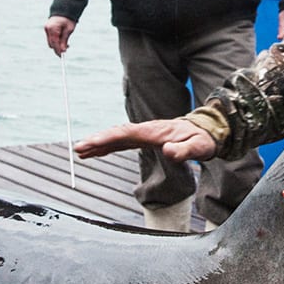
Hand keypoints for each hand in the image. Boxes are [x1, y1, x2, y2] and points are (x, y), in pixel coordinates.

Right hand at [44, 15, 74, 55]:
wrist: (64, 9)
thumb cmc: (68, 19)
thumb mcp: (69, 30)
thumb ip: (65, 40)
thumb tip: (63, 51)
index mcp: (53, 28)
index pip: (54, 43)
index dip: (58, 51)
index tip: (62, 56)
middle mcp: (47, 29)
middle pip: (51, 44)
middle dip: (58, 48)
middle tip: (67, 48)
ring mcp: (46, 29)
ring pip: (50, 42)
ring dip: (57, 44)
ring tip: (67, 43)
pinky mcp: (47, 29)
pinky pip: (51, 38)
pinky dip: (56, 40)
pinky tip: (62, 39)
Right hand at [76, 117, 217, 162]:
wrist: (206, 132)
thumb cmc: (202, 140)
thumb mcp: (198, 147)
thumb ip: (185, 150)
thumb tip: (169, 152)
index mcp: (153, 131)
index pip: (125, 133)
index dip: (107, 137)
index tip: (92, 143)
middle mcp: (145, 130)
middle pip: (115, 134)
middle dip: (96, 140)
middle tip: (77, 148)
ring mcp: (143, 134)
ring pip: (115, 138)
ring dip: (98, 144)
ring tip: (79, 152)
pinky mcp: (143, 139)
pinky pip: (120, 142)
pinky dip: (106, 147)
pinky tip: (95, 153)